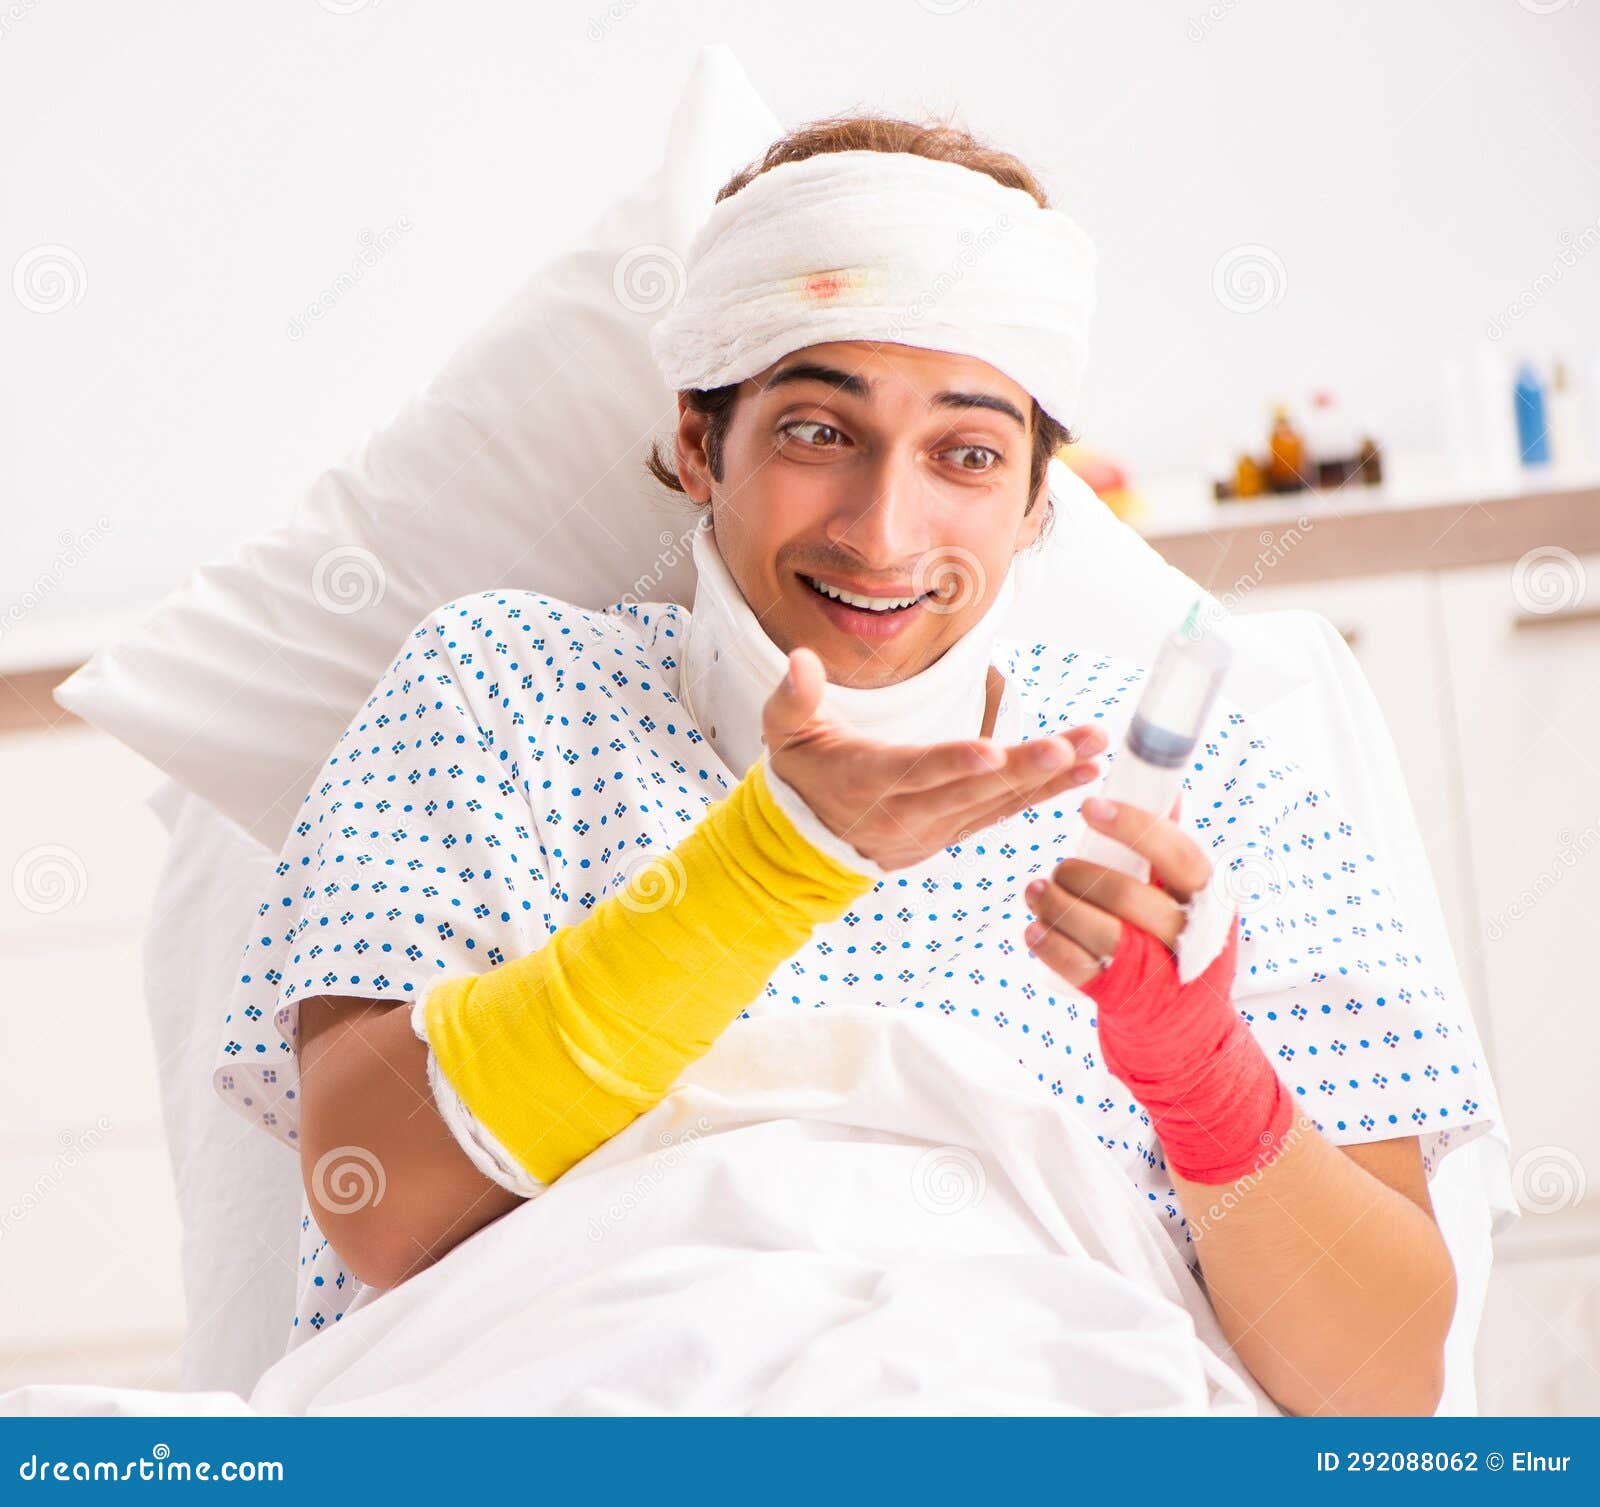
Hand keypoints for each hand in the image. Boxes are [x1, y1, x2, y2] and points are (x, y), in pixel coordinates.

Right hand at [763, 647, 1105, 871]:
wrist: (802, 845)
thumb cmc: (800, 773)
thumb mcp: (784, 732)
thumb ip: (793, 697)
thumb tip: (800, 661)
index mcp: (864, 778)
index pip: (913, 770)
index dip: (952, 763)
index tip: (993, 752)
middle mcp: (904, 809)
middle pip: (969, 789)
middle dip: (1023, 769)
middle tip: (1071, 747)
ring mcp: (931, 827)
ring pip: (993, 804)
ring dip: (1047, 780)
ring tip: (1093, 756)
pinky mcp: (950, 832)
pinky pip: (1000, 814)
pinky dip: (1041, 796)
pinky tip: (1082, 775)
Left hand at [1021, 792, 1213, 986]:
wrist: (1182, 1021)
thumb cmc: (1177, 941)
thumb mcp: (1188, 895)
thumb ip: (1171, 848)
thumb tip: (1166, 790)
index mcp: (1208, 897)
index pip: (1177, 854)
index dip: (1133, 827)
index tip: (1089, 807)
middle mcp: (1187, 934)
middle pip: (1126, 894)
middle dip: (1079, 875)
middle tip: (1057, 869)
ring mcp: (1157, 970)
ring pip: (1101, 931)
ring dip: (1058, 906)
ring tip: (1035, 891)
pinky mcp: (1124, 998)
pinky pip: (1080, 969)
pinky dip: (1051, 946)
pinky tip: (1034, 931)